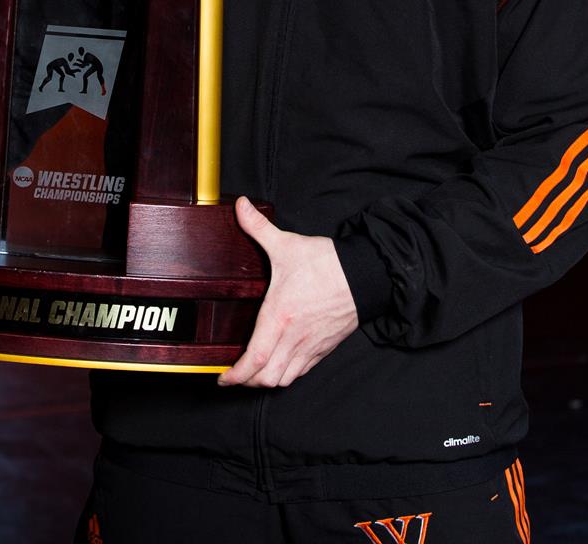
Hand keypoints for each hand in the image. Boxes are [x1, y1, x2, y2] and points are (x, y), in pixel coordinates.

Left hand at [218, 196, 358, 387]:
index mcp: (279, 316)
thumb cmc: (327, 264)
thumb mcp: (287, 245)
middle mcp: (294, 337)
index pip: (254, 359)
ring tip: (255, 372)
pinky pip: (302, 372)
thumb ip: (258, 227)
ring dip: (267, 381)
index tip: (222, 379)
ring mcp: (311, 345)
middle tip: (235, 374)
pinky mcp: (324, 347)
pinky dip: (287, 374)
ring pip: (284, 379)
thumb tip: (240, 206)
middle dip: (247, 381)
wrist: (365, 275)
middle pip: (266, 378)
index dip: (236, 376)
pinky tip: (280, 364)